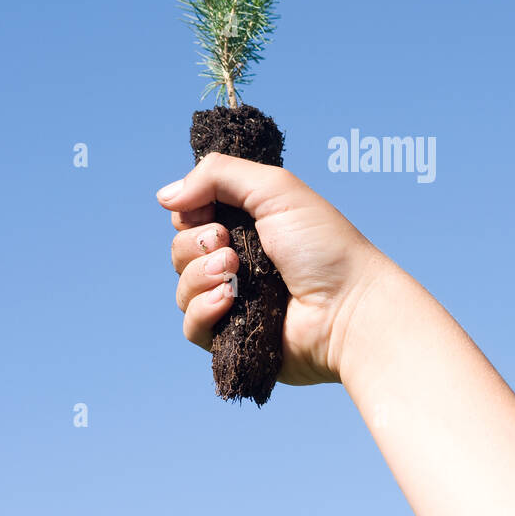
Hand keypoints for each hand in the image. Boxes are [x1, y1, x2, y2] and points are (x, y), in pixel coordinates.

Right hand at [156, 152, 385, 385]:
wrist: (350, 310)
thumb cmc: (323, 247)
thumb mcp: (275, 189)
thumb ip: (218, 176)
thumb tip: (164, 196)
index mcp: (249, 226)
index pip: (192, 216)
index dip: (191, 213)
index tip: (211, 212)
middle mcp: (239, 263)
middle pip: (181, 250)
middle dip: (197, 244)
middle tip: (230, 244)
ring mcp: (235, 303)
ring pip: (182, 287)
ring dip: (200, 275)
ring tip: (235, 273)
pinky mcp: (233, 340)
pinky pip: (191, 327)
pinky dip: (203, 310)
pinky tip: (229, 301)